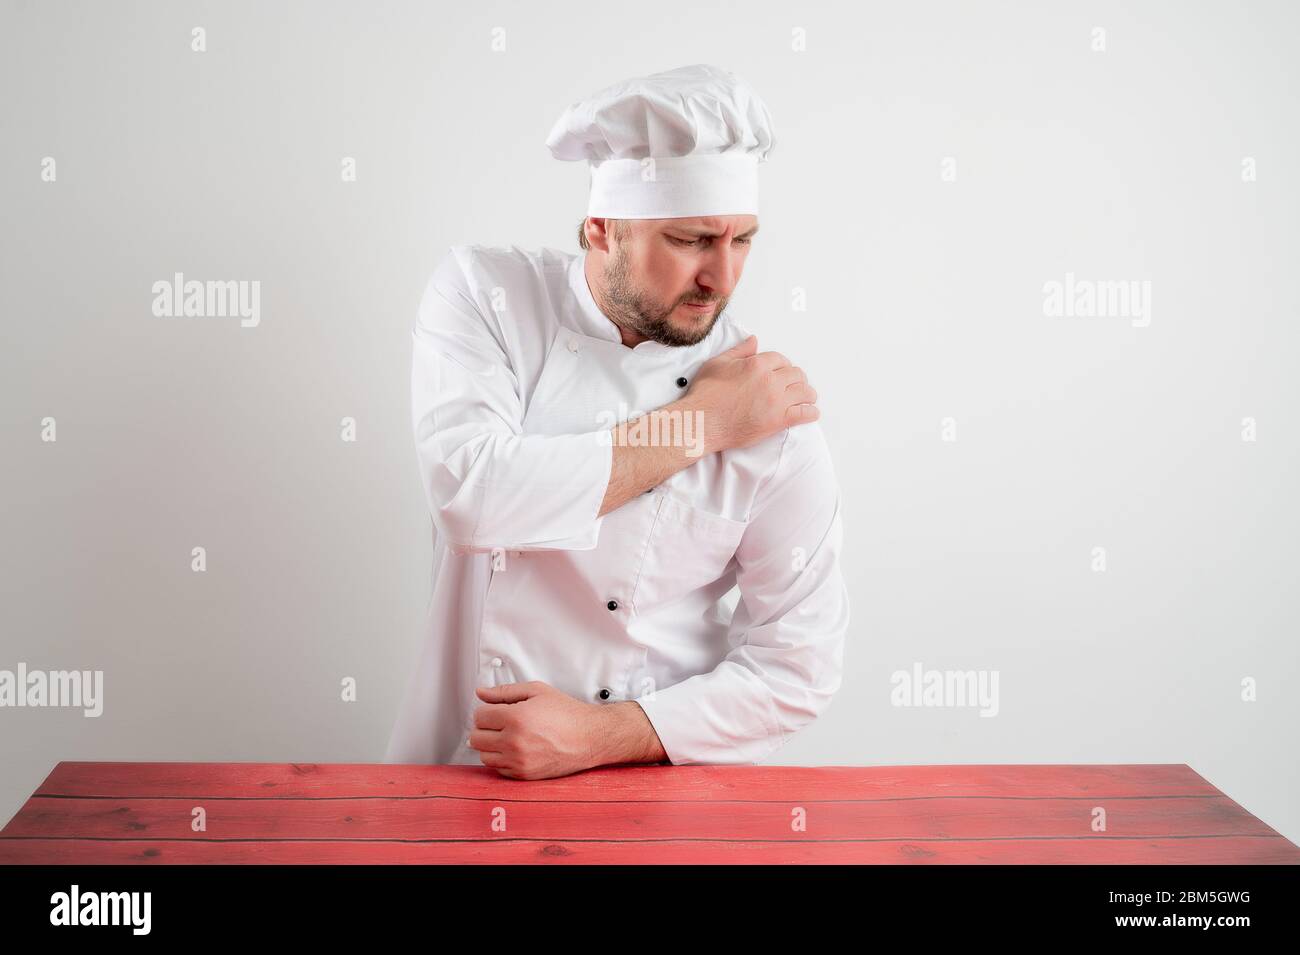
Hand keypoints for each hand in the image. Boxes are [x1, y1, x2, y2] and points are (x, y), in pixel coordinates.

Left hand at [468, 681, 602, 778]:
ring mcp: (518, 761)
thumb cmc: (567, 714)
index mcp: (515, 718)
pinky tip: (515, 749)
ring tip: (507, 736)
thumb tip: (481, 693)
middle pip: (476, 738)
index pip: (479, 716)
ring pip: (484, 756)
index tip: (495, 711)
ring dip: (490, 745)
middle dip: (484, 728)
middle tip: (498, 723)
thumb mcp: (537, 691)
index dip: (486, 711)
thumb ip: (505, 691)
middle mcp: (514, 742)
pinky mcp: (524, 775)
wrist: (590, 738)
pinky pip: (498, 769)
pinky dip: (501, 759)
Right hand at [675, 334, 818, 454]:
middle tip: (793, 385)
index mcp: (756, 364)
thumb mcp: (718, 363)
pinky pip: (804, 413)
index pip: (781, 359)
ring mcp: (776, 401)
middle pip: (796, 374)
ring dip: (807, 394)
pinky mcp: (777, 421)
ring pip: (805, 392)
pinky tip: (811, 412)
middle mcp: (770, 380)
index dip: (782, 366)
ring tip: (806, 398)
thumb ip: (739, 351)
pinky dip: (811, 412)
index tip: (781, 372)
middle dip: (796, 379)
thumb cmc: (705, 394)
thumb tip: (754, 340)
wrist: (701, 422)